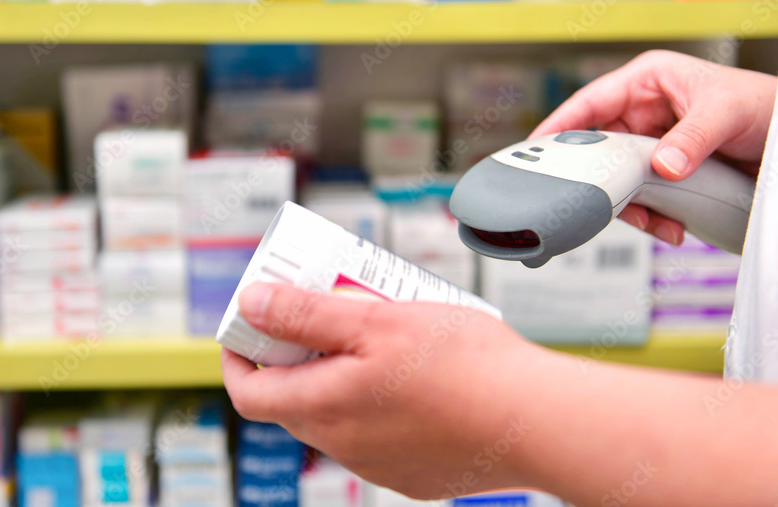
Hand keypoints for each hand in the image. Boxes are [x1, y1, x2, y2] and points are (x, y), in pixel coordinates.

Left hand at [221, 282, 540, 499]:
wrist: (537, 421)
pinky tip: (416, 376)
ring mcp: (381, 466)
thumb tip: (252, 303)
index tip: (252, 326)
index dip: (240, 357)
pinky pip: (380, 435)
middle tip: (325, 313)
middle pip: (296, 400)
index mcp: (325, 410)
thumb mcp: (374, 320)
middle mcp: (344, 447)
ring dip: (343, 378)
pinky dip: (380, 403)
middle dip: (298, 356)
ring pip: (341, 416)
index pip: (250, 393)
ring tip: (379, 335)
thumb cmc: (461, 365)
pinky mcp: (416, 474)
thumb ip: (307, 314)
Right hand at [530, 50, 775, 244]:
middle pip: (599, 149)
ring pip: (619, 180)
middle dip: (602, 180)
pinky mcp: (667, 174)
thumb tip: (661, 165)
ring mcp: (654, 145)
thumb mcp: (726, 113)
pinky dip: (652, 218)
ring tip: (655, 224)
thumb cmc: (767, 104)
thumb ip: (691, 138)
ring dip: (632, 207)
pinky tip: (670, 227)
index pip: (590, 103)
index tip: (535, 150)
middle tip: (595, 202)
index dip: (559, 126)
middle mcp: (645, 112)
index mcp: (648, 81)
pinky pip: (643, 198)